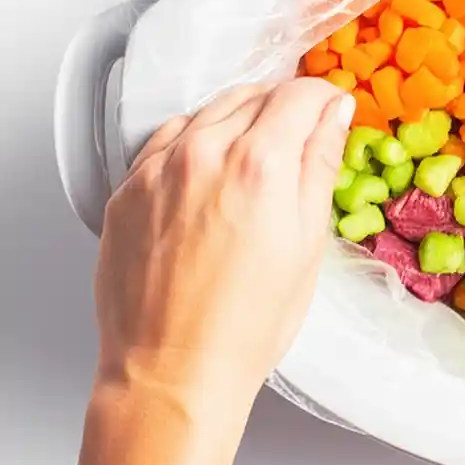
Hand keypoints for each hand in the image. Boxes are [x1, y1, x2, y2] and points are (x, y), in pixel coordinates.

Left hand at [93, 78, 350, 417]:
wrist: (174, 369)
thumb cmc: (248, 322)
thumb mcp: (309, 241)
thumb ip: (320, 164)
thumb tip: (335, 114)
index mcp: (260, 164)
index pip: (299, 95)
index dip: (325, 98)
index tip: (332, 110)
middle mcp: (204, 152)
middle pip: (255, 95)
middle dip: (285, 108)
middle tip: (301, 139)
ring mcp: (159, 169)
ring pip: (209, 110)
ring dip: (240, 119)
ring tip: (256, 159)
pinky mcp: (128, 189)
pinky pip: (167, 139)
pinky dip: (196, 140)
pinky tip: (211, 171)